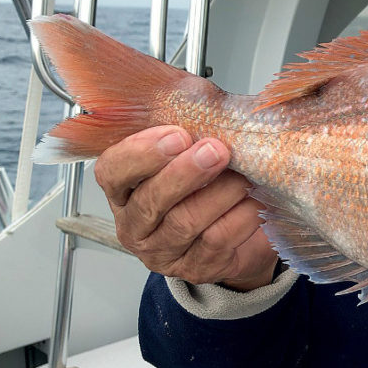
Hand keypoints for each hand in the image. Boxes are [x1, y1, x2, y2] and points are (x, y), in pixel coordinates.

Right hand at [93, 125, 277, 289]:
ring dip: (220, 194)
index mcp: (124, 189)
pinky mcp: (196, 267)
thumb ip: (188, 125)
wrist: (241, 231)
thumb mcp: (192, 149)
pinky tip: (255, 201)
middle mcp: (136, 223)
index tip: (178, 135)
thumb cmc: (210, 183)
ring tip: (244, 176)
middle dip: (186, 173)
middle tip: (217, 151)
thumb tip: (204, 99)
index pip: (112, 171)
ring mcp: (164, 251)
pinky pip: (217, 241)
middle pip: (150, 200)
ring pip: (186, 222)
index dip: (141, 153)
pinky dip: (240, 217)